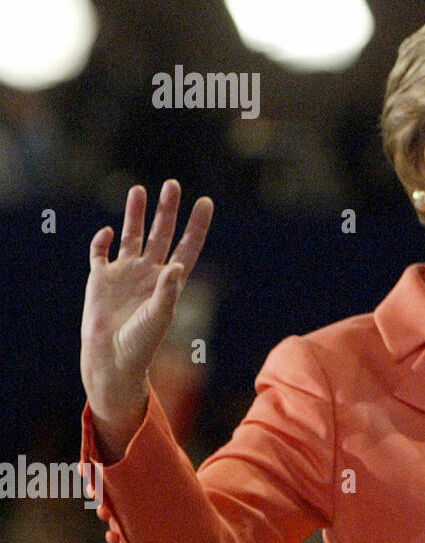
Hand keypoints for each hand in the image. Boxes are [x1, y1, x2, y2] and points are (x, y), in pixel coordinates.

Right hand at [80, 180, 212, 461]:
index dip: (197, 225)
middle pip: (161, 233)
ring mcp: (124, 272)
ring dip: (134, 214)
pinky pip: (101, 253)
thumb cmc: (142, 341)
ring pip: (131, 235)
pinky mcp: (100, 278)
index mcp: (170, 279)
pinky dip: (102, 241)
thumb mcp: (160, 315)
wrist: (112, 358)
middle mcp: (149, 271)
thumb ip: (168, 291)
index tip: (206, 202)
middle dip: (166, 209)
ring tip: (138, 189)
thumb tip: (175, 265)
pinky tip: (107, 232)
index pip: (187, 245)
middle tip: (172, 184)